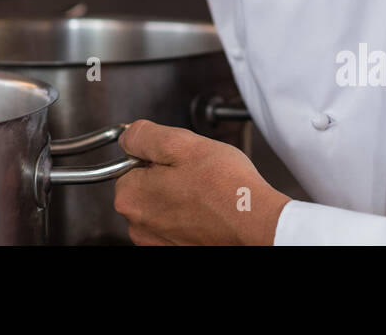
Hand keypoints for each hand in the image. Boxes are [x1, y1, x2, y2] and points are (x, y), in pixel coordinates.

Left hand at [114, 120, 289, 244]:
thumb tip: (127, 137)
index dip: (157, 156)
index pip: (129, 164)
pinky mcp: (175, 250)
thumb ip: (145, 136)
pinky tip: (208, 211)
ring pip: (160, 206)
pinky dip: (188, 217)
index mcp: (131, 196)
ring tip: (205, 192)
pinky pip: (174, 224)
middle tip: (195, 173)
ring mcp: (155, 242)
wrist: (257, 225)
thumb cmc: (226, 188)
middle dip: (166, 176)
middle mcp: (137, 225)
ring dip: (178, 196)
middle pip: (144, 186)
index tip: (179, 160)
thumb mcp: (182, 143)